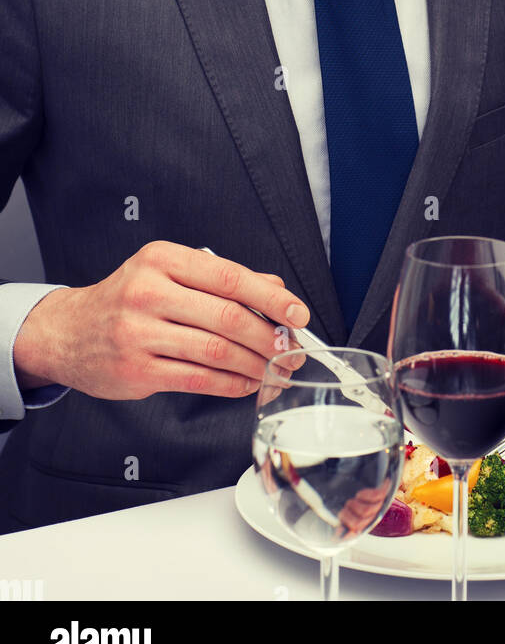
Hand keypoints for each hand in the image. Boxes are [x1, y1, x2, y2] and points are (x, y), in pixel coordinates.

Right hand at [12, 240, 310, 400]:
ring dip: (255, 365)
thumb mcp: (169, 272)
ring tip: (275, 370)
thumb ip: (222, 279)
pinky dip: (230, 384)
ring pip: (216, 351)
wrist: (68, 332)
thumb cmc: (126, 299)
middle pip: (227, 317)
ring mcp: (139, 333)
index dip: (271, 298)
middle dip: (270, 338)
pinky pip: (198, 379)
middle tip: (292, 351)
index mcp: (162, 259)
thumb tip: (276, 289)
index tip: (297, 314)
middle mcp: (149, 292)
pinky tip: (246, 382)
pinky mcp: (136, 370)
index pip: (229, 276)